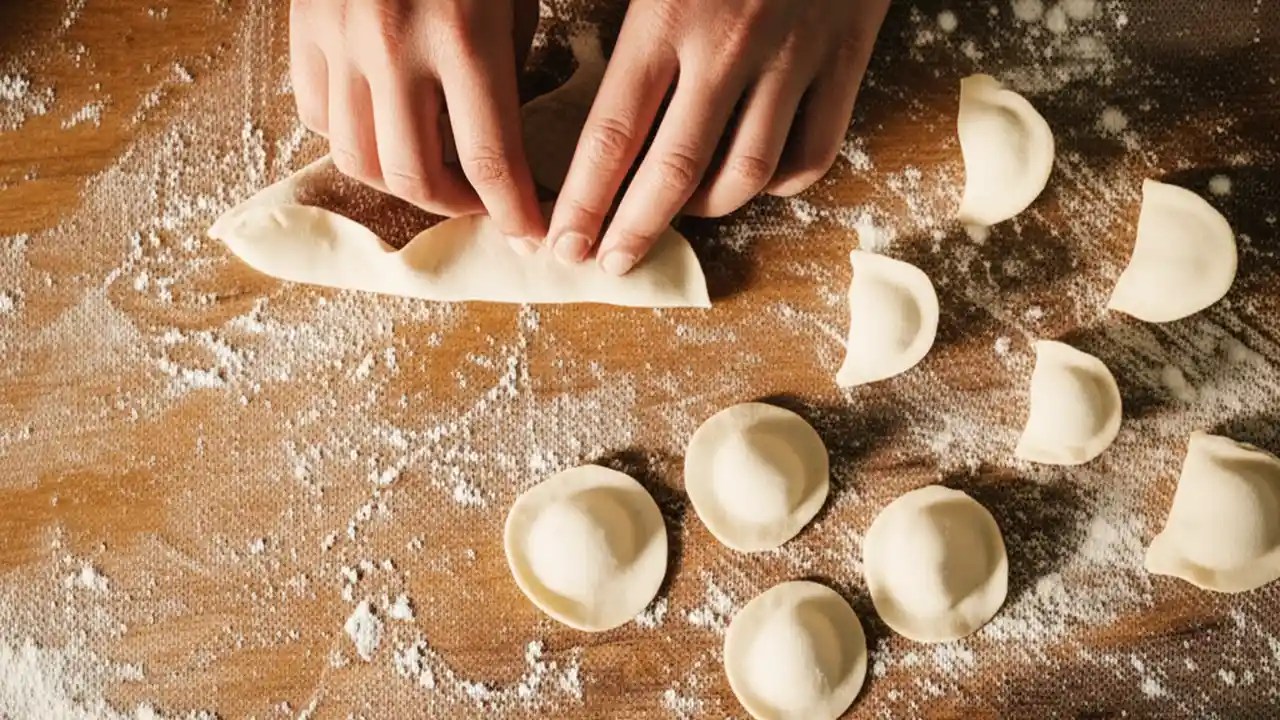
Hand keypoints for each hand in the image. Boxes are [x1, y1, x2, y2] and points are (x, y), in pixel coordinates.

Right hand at [289, 0, 545, 251]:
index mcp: (463, 36)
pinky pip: (318, 115)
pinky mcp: (305, 27)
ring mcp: (340, 38)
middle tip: (479, 204)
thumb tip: (499, 144)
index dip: (512, 212)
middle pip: (413, 176)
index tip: (528, 233)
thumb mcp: (515, 0)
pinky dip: (351, 139)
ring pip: (357, 159)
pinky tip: (382, 128)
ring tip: (431, 172)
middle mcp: (392, 44)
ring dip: (398, 182)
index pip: (489, 160)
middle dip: (453, 207)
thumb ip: (506, 71)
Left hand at [548, 0, 889, 274]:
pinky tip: (750, 183)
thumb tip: (552, 52)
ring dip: (704, 210)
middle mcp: (732, 45)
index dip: (584, 199)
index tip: (561, 243)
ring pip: (747, 172)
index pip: (614, 132)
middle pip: (675, 170)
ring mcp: (797, 57)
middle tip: (604, 262)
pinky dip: (780, 183)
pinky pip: (814, 152)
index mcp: (669, 12)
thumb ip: (604, 0)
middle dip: (632, 227)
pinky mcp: (848, 59)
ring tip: (673, 220)